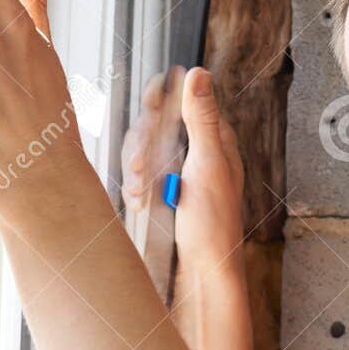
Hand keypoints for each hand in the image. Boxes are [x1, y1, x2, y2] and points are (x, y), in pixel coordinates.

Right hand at [121, 65, 245, 273]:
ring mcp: (176, 172)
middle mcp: (195, 151)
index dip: (162, 96)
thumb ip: (201, 119)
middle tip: (140, 168)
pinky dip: (134, 187)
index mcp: (214, 139)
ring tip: (138, 192)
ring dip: (135, 168)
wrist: (202, 275)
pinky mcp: (161, 193)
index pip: (184, 99)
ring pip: (141, 150)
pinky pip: (137, 176)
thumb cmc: (214, 225)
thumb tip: (198, 73)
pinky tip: (138, 203)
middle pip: (154, 124)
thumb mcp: (208, 166)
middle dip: (142, 144)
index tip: (149, 100)